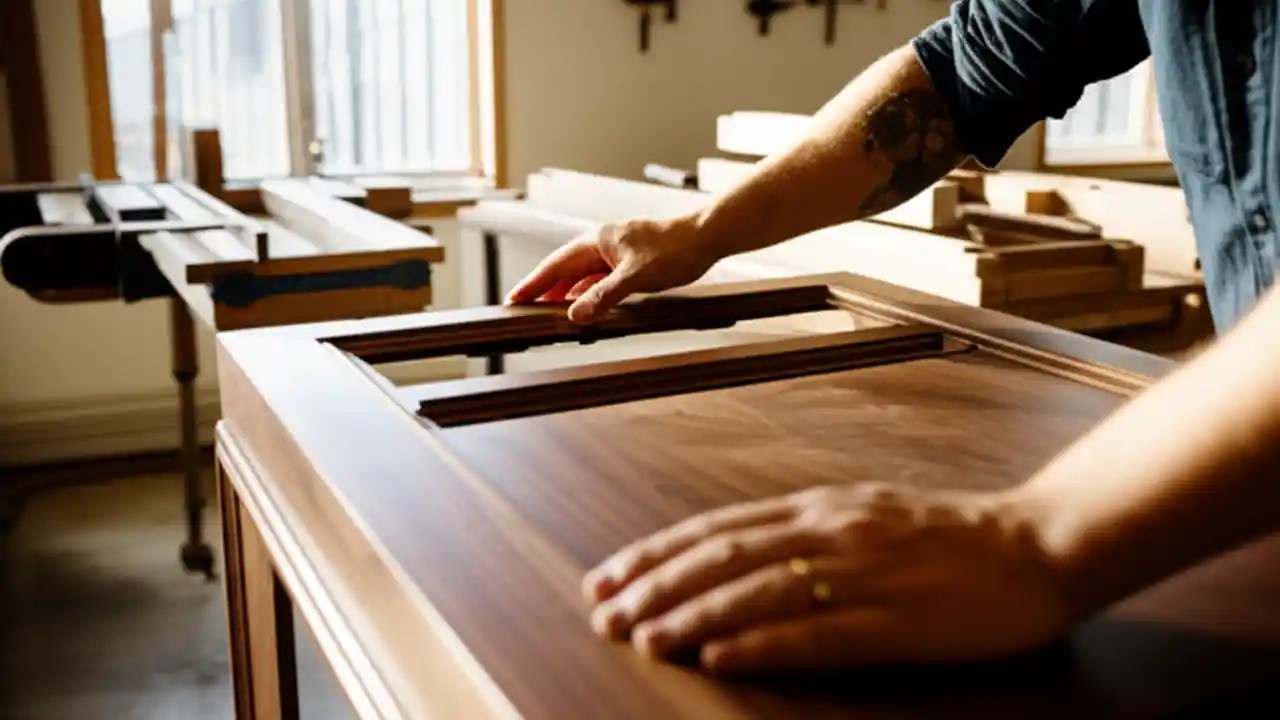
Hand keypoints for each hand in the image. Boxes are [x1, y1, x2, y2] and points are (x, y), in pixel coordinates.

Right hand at [505, 215, 717, 323]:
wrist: (705, 237)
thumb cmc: (674, 250)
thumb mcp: (635, 277)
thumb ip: (603, 296)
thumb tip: (575, 315)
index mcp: (595, 240)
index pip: (555, 265)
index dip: (533, 283)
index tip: (513, 299)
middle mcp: (600, 244)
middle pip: (564, 270)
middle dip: (544, 290)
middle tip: (524, 311)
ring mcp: (615, 253)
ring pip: (582, 276)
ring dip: (566, 294)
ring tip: (550, 315)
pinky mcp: (628, 262)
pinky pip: (599, 280)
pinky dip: (588, 294)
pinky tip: (587, 308)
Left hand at [583, 483, 1074, 674]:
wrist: (1040, 544)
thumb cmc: (952, 535)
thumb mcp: (869, 514)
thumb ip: (807, 530)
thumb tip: (738, 552)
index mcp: (821, 508)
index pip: (718, 529)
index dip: (656, 553)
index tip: (606, 576)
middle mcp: (830, 531)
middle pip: (723, 557)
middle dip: (655, 585)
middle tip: (602, 613)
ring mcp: (862, 574)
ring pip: (757, 591)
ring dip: (691, 614)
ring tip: (640, 637)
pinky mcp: (896, 620)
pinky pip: (817, 633)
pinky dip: (761, 643)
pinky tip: (718, 656)